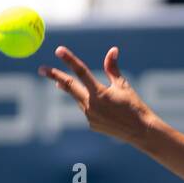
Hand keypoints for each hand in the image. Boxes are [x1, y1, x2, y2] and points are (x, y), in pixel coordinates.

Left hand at [39, 46, 156, 144]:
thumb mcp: (123, 85)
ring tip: (61, 83)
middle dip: (55, 76)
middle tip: (42, 69)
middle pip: (69, 87)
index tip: (58, 50)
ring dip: (73, 90)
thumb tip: (112, 50)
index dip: (69, 60)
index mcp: (100, 93)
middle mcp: (92, 106)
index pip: (81, 72)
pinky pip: (85, 109)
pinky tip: (101, 108)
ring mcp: (90, 117)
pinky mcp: (92, 125)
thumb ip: (112, 68)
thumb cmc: (135, 106)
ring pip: (78, 98)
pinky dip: (88, 103)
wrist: (141, 132)